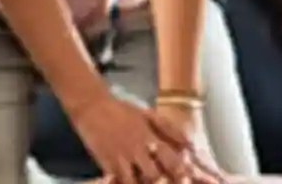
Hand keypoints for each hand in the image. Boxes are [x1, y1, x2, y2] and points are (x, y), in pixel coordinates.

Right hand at [68, 93, 214, 183]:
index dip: (181, 174)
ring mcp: (121, 158)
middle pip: (156, 176)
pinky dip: (123, 182)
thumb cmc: (121, 110)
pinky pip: (117, 180)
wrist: (90, 105)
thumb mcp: (148, 114)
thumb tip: (191, 146)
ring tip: (144, 182)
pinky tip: (126, 181)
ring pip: (135, 182)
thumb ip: (170, 129)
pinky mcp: (105, 163)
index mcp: (150, 137)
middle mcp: (137, 150)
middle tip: (165, 182)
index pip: (172, 161)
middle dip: (162, 183)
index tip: (186, 179)